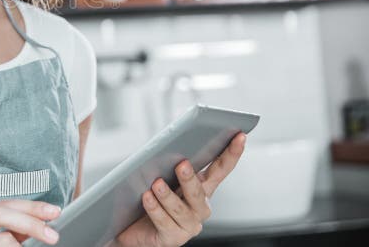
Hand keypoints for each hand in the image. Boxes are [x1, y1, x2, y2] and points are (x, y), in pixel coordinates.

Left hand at [111, 132, 246, 246]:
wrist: (131, 227)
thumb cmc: (147, 197)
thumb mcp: (160, 177)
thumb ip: (167, 164)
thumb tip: (166, 147)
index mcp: (201, 188)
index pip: (220, 169)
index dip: (231, 153)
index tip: (239, 135)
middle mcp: (199, 208)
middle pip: (199, 192)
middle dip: (190, 179)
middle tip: (181, 164)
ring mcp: (188, 225)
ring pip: (181, 209)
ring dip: (168, 196)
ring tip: (156, 183)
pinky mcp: (173, 238)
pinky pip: (165, 222)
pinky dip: (155, 209)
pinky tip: (147, 198)